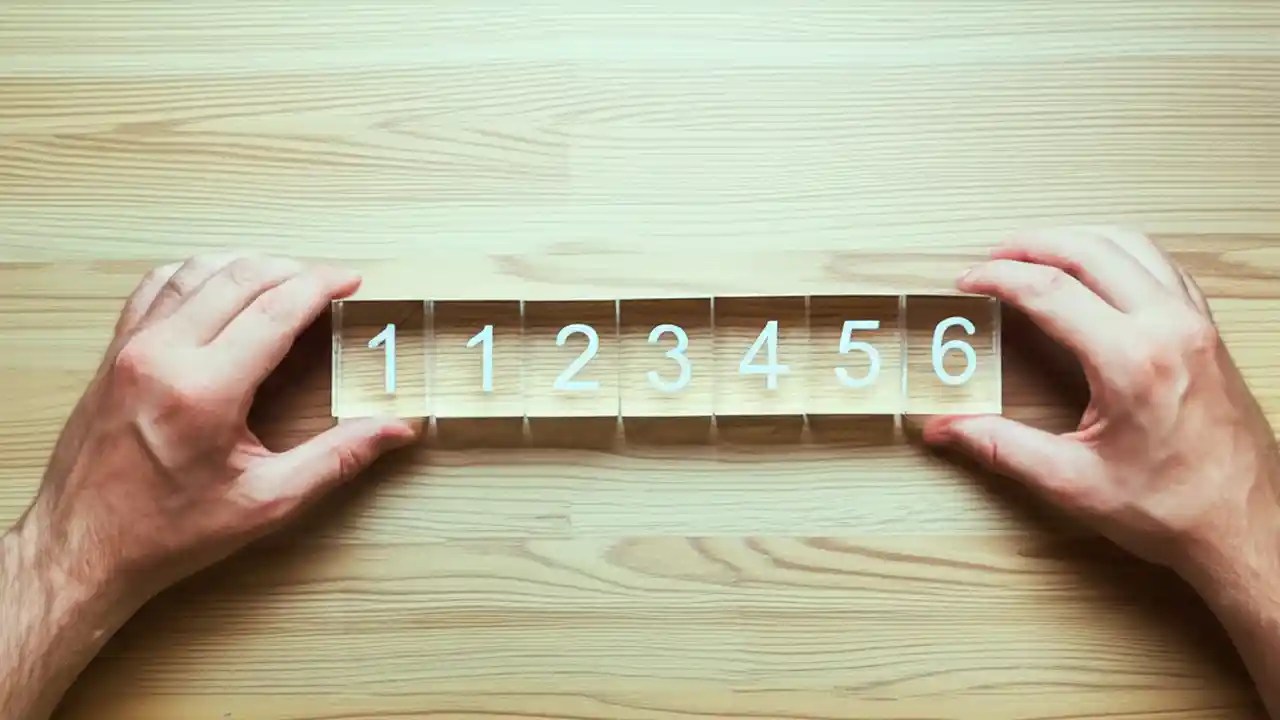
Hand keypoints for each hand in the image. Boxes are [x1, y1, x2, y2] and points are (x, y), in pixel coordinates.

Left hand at [19, 254, 420, 608]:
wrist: (83, 548)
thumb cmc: (168, 531)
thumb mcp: (267, 501)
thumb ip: (337, 458)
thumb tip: (395, 430)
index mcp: (204, 390)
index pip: (275, 309)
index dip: (320, 285)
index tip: (350, 279)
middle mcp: (162, 355)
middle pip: (240, 277)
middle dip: (293, 270)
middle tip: (327, 283)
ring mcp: (131, 348)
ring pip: (197, 271)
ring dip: (247, 266)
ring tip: (283, 281)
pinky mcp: (114, 352)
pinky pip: (158, 286)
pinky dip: (198, 275)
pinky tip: (221, 288)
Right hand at [923, 227, 1279, 581]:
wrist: (1245, 528)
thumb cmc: (1174, 509)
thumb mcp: (1072, 482)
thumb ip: (1000, 447)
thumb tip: (946, 428)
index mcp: (1132, 361)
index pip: (1050, 290)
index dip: (999, 277)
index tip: (968, 281)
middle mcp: (1169, 329)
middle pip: (1088, 250)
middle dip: (1031, 244)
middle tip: (992, 257)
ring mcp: (1195, 325)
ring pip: (1130, 246)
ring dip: (1076, 239)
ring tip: (1036, 253)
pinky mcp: (1208, 333)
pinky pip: (1161, 266)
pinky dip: (1119, 253)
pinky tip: (1096, 270)